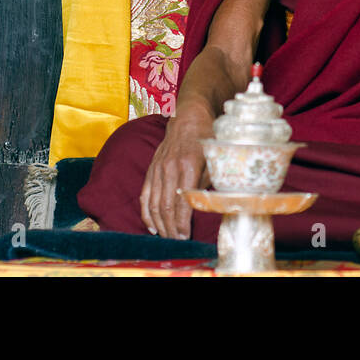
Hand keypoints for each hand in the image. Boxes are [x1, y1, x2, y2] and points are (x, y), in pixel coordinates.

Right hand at [140, 116, 209, 239]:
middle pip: (165, 206)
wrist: (188, 118)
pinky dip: (147, 213)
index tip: (186, 237)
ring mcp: (158, 169)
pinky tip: (152, 226)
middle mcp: (170, 168)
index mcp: (188, 165)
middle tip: (178, 242)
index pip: (181, 202)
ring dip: (160, 224)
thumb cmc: (206, 139)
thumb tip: (206, 206)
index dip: (182, 222)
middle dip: (171, 227)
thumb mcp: (214, 158)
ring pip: (154, 203)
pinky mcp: (151, 169)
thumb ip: (208, 181)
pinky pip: (145, 195)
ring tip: (168, 237)